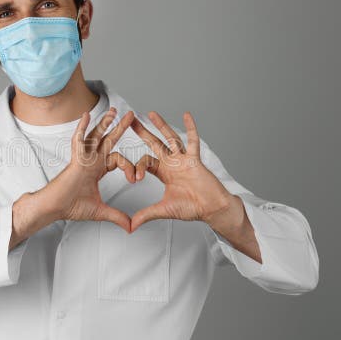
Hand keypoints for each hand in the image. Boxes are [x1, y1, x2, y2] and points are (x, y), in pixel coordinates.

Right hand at [42, 107, 135, 231]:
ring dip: (105, 123)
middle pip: (109, 140)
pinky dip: (82, 128)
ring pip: (95, 136)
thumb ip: (117, 216)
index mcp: (97, 169)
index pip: (118, 160)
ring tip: (114, 110)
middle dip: (120, 128)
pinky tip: (86, 116)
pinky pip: (78, 141)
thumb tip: (131, 227)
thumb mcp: (101, 211)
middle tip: (131, 115)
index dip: (130, 167)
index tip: (135, 179)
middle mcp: (91, 160)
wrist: (55, 208)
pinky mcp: (75, 160)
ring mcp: (83, 158)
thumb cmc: (72, 207)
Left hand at [128, 111, 234, 232]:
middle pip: (154, 143)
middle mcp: (172, 162)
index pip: (145, 162)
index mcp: (163, 172)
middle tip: (129, 120)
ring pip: (170, 138)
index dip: (137, 167)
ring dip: (161, 125)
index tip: (134, 178)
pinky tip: (186, 115)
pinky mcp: (195, 159)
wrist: (211, 209)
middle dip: (142, 132)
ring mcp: (184, 159)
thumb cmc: (191, 208)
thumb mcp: (164, 210)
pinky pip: (192, 141)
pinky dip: (190, 128)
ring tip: (150, 113)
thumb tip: (130, 226)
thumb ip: (146, 215)